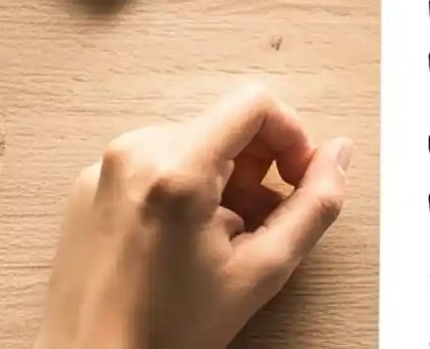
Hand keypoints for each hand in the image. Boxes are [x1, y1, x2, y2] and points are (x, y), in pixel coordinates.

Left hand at [35, 86, 352, 348]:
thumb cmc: (163, 330)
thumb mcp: (263, 270)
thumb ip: (315, 205)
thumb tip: (338, 156)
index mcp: (174, 169)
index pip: (254, 103)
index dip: (292, 135)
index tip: (298, 176)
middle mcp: (133, 156)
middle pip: (227, 125)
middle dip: (261, 167)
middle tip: (264, 221)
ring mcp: (105, 169)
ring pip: (197, 145)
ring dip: (229, 181)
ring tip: (227, 238)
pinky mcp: (91, 185)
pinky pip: (160, 163)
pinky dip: (190, 189)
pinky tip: (192, 240)